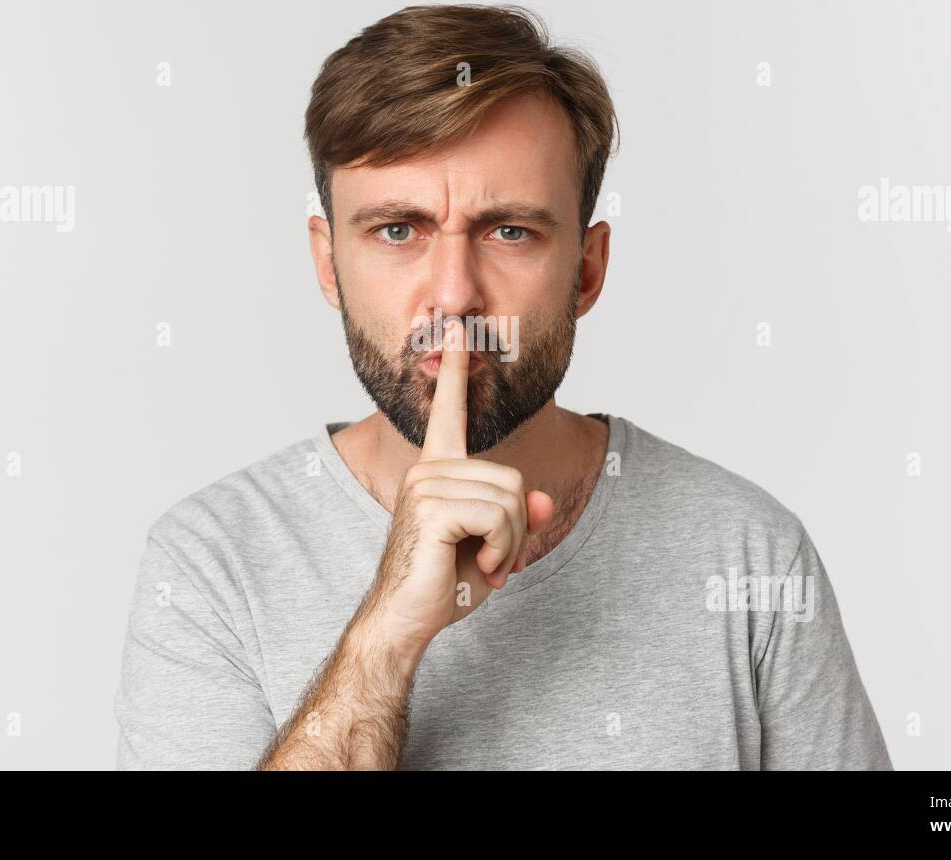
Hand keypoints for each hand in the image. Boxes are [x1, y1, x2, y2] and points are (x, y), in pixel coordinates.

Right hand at [362, 317, 553, 652]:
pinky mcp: (431, 509)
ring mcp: (426, 486)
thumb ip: (519, 519)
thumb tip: (545, 500)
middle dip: (517, 527)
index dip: (456, 371)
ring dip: (510, 543)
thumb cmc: (441, 584)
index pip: (448, 411)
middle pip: (512, 477)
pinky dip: (503, 550)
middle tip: (493, 559)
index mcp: (437, 470)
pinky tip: (480, 566)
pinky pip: (498, 516)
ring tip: (484, 564)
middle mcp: (428, 470)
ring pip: (509, 498)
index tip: (459, 329)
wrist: (406, 620)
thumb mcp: (493, 547)